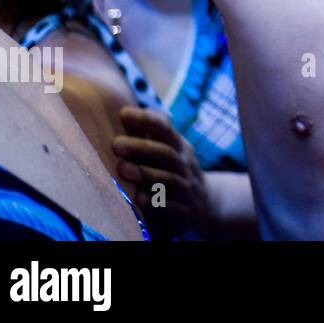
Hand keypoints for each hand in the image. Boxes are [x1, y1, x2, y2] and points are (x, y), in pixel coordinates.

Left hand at [112, 107, 210, 238]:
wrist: (207, 203)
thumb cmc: (177, 170)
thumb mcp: (172, 149)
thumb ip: (152, 134)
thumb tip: (125, 111)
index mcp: (179, 147)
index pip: (164, 129)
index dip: (146, 120)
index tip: (123, 114)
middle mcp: (184, 165)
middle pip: (165, 153)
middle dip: (141, 148)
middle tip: (116, 144)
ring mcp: (186, 188)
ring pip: (167, 179)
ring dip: (145, 173)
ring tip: (122, 168)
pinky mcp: (184, 211)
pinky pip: (170, 206)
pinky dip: (155, 202)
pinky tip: (138, 198)